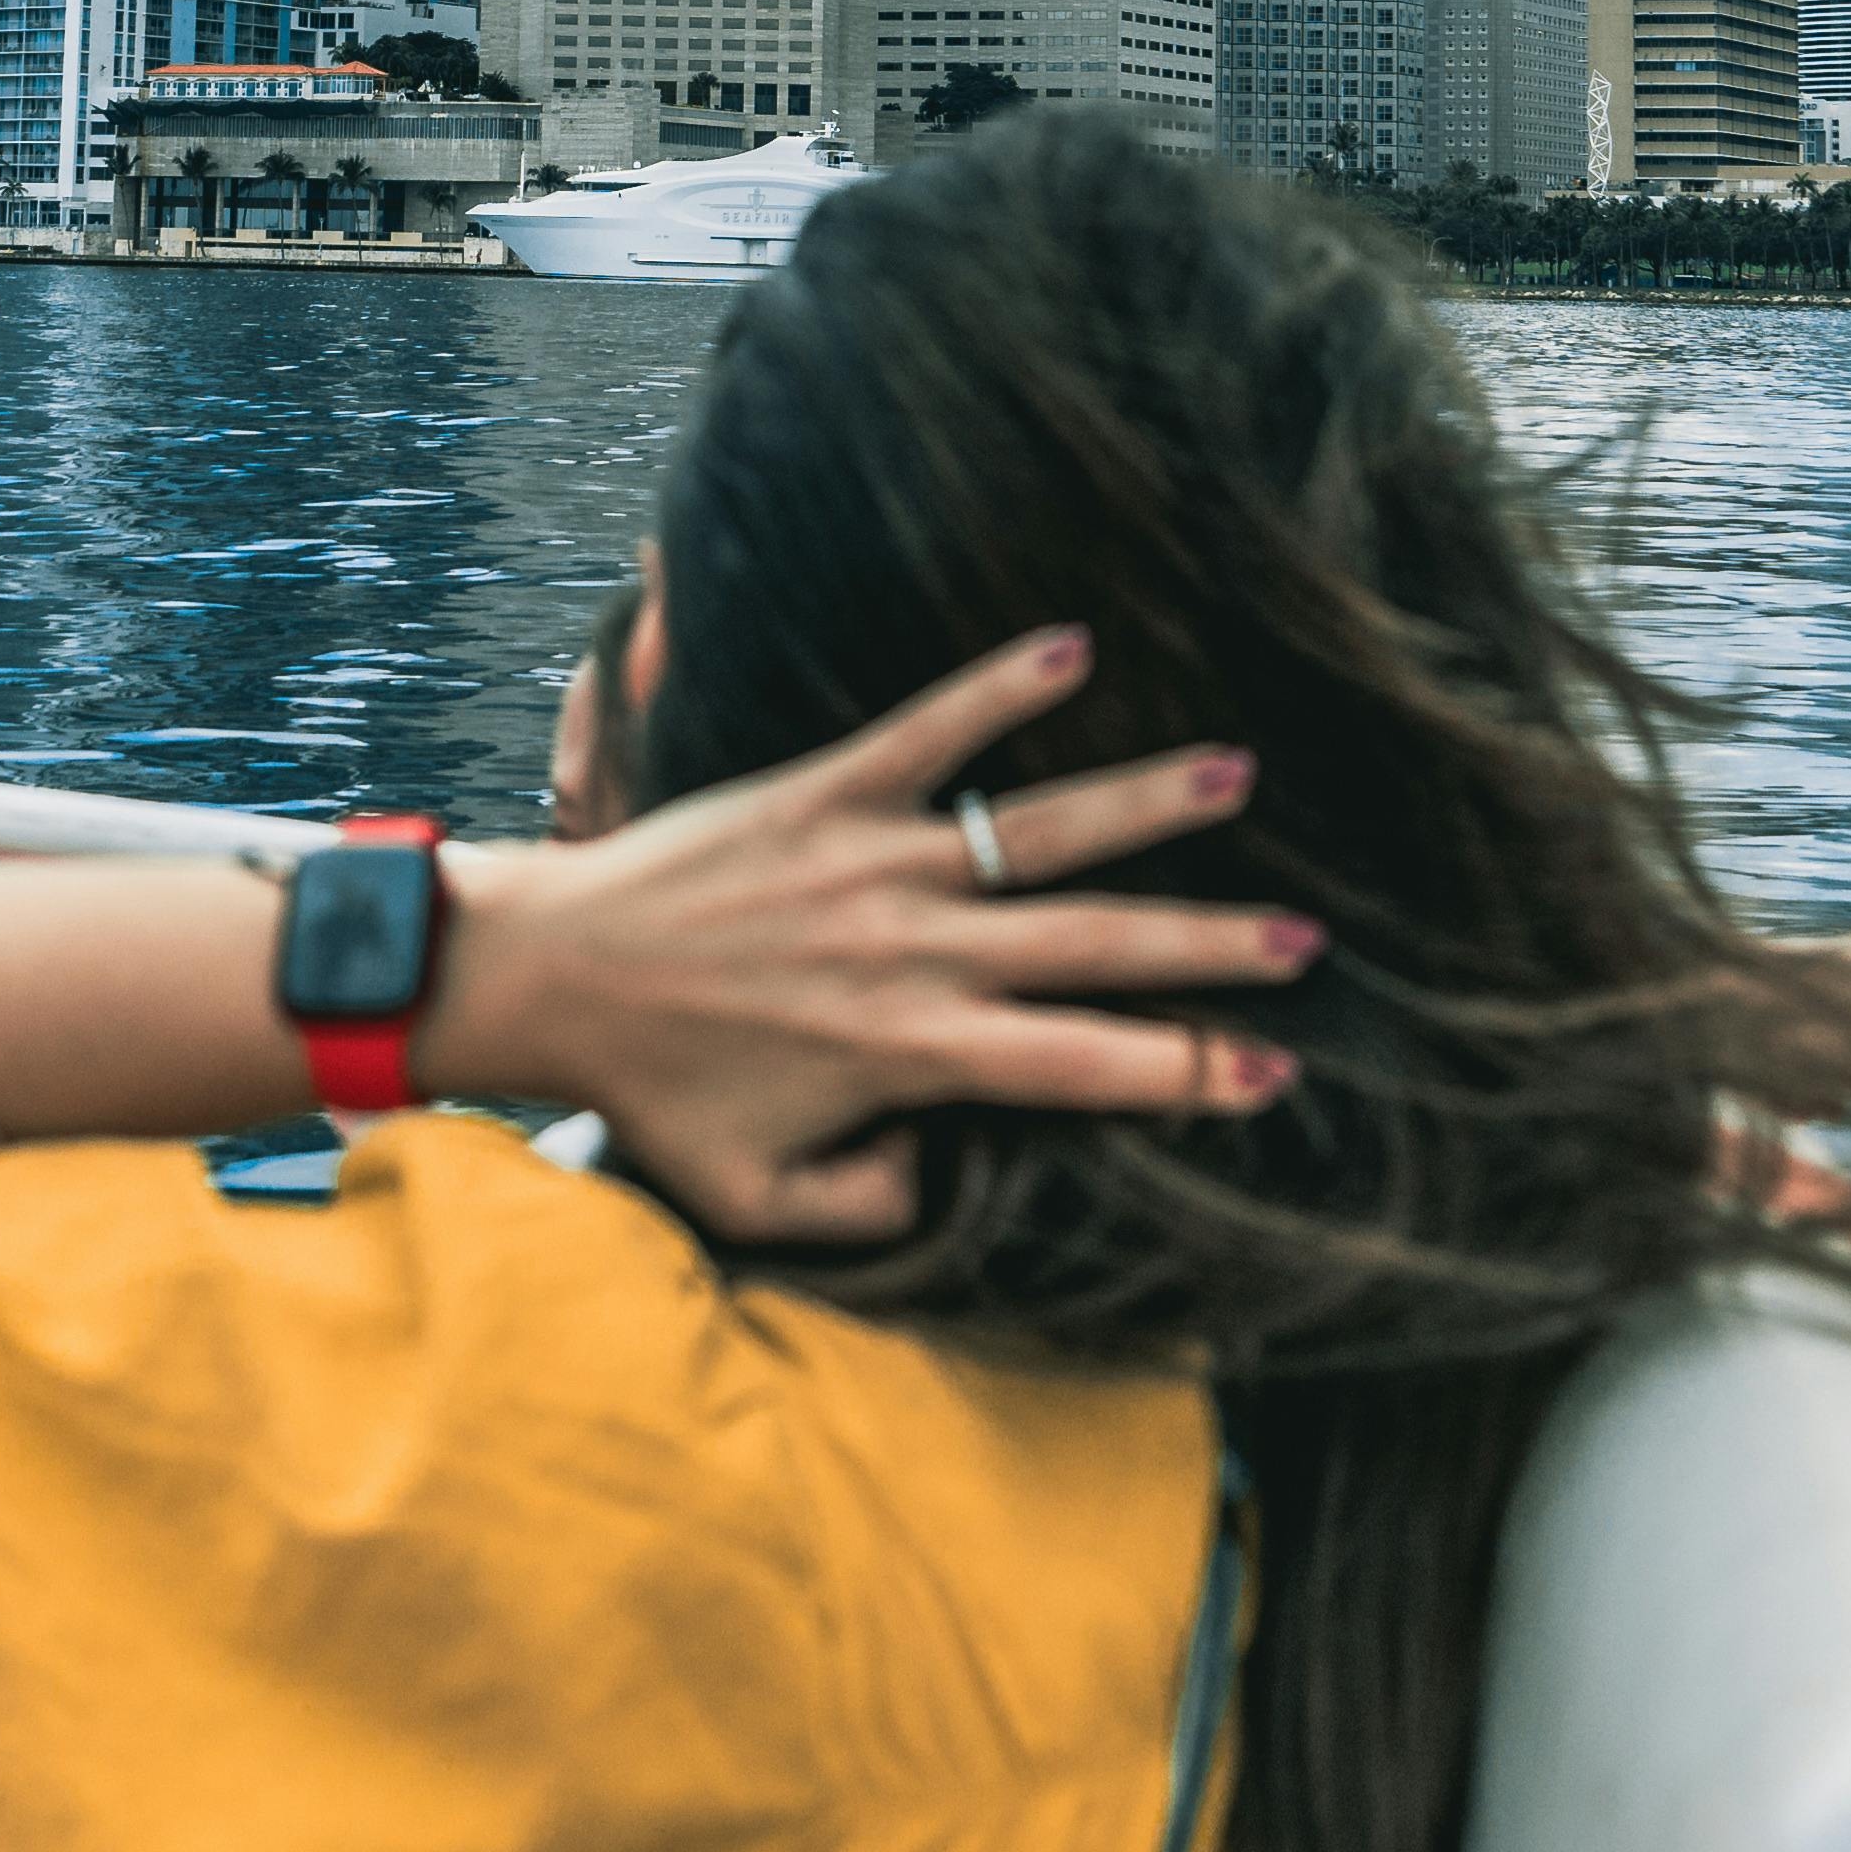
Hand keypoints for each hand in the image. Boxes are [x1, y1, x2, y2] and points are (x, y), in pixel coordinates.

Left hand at [439, 626, 1318, 1241]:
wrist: (546, 979)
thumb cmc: (651, 1094)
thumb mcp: (757, 1198)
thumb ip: (869, 1206)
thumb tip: (950, 1170)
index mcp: (915, 1056)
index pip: (1083, 1066)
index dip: (1186, 1071)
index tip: (1270, 1070)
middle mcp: (914, 955)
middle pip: (1094, 945)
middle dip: (1209, 946)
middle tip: (1304, 938)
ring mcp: (872, 864)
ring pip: (1035, 829)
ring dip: (1144, 802)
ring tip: (1236, 773)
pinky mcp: (821, 791)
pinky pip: (925, 731)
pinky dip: (998, 686)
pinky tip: (1072, 645)